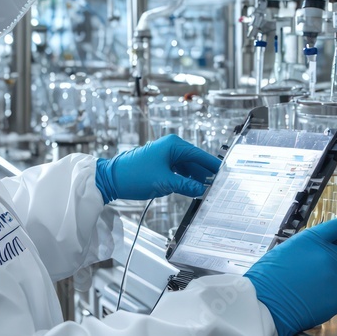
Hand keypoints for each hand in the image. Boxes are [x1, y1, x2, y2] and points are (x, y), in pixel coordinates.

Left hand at [95, 134, 220, 202]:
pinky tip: (192, 188)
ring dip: (194, 178)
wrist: (112, 179)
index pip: (199, 155)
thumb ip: (186, 185)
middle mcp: (170, 147)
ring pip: (186, 167)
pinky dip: (185, 179)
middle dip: (204, 173)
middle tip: (217, 186)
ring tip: (206, 190)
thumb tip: (202, 189)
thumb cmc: (135, 175)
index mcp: (173, 145)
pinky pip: (178, 171)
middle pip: (194, 161)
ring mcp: (165, 155)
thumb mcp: (164, 182)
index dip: (212, 165)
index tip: (224, 173)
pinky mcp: (160, 164)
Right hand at [244, 220, 336, 335]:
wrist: (264, 304)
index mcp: (312, 239)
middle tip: (322, 270)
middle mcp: (328, 254)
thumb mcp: (284, 251)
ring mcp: (336, 275)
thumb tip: (313, 251)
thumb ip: (305, 248)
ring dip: (336, 278)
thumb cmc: (266, 279)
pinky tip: (326, 299)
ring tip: (317, 288)